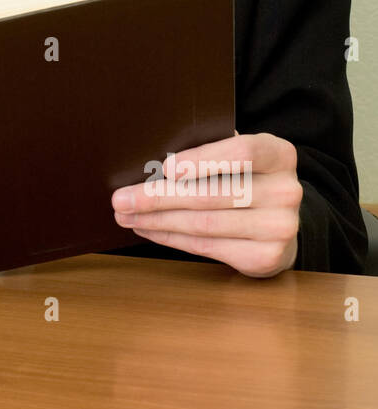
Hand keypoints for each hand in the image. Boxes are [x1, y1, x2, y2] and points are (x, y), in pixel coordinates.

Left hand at [111, 131, 300, 277]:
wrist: (280, 221)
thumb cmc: (246, 178)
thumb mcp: (238, 156)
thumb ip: (210, 151)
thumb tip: (153, 161)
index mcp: (279, 154)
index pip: (242, 152)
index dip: (202, 160)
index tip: (164, 168)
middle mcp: (286, 191)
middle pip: (212, 194)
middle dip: (158, 198)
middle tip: (121, 199)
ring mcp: (280, 228)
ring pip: (204, 224)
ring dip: (157, 221)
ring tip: (127, 216)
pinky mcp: (266, 257)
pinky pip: (206, 247)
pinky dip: (171, 238)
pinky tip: (149, 230)